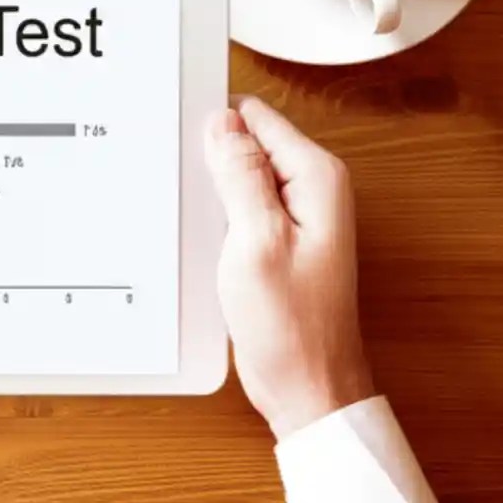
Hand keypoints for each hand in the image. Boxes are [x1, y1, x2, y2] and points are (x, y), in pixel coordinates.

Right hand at [203, 97, 373, 438]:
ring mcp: (295, 217)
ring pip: (240, 176)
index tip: (185, 142)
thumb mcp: (256, 239)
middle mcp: (312, 191)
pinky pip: (240, 208)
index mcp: (317, 179)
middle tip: (192, 194)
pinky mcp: (277, 241)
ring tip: (200, 223)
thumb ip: (240, 175)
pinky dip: (218, 217)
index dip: (216, 126)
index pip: (256, 118)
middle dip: (212, 160)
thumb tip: (223, 123)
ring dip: (213, 191)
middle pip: (248, 144)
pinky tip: (206, 239)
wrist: (305, 384)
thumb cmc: (292, 326)